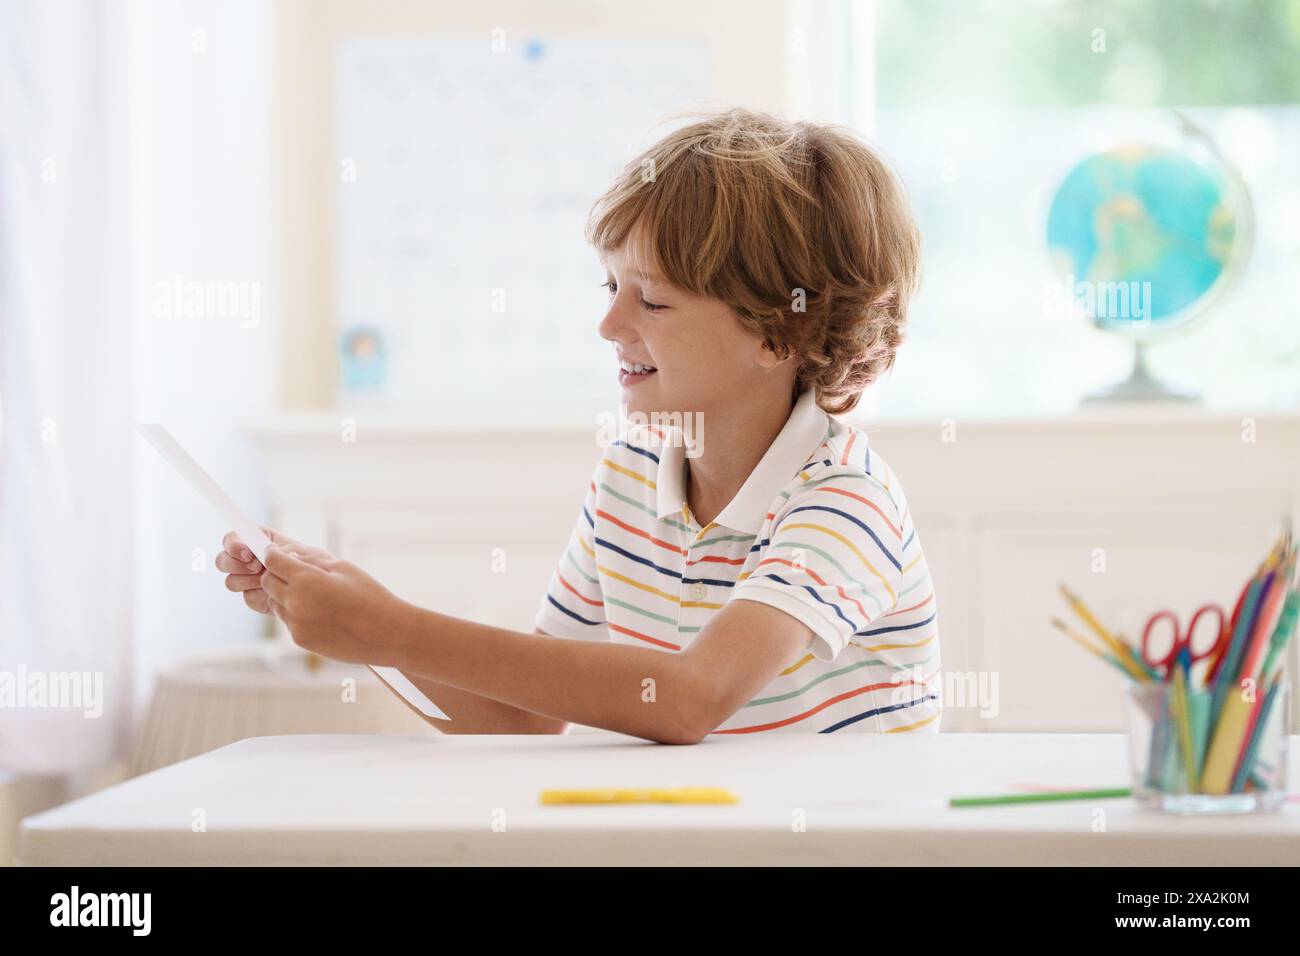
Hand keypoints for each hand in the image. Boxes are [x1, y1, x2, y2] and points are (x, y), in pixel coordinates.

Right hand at [216, 528, 333, 614]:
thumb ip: (283, 550)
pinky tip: (276, 593)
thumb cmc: (314, 564)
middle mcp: (247, 559)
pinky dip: (262, 596)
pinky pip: (248, 598)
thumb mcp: (303, 552)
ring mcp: (248, 579)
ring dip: (250, 581)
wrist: (322, 589)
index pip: (232, 539)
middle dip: (236, 564)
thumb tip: (268, 553)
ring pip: (231, 581)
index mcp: (257, 540)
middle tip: (257, 567)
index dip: (233, 544)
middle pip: (222, 560)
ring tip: (271, 580)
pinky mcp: (254, 598)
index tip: (247, 552)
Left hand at [258, 546, 408, 665]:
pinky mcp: (301, 640)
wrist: (387, 634)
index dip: (275, 554)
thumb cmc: (370, 596)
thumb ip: (313, 561)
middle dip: (278, 574)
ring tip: (315, 596)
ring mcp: (296, 624)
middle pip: (268, 582)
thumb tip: (290, 556)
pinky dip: (297, 614)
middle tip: (299, 574)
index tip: (280, 554)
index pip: (272, 560)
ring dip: (286, 596)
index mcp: (306, 579)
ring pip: (275, 603)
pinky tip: (321, 613)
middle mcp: (295, 602)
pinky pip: (288, 621)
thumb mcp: (344, 568)